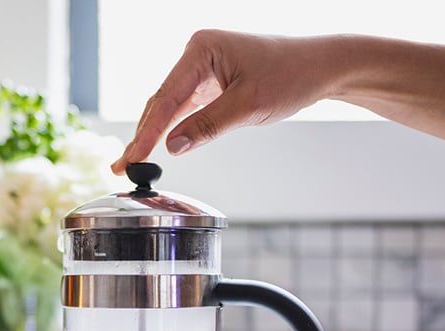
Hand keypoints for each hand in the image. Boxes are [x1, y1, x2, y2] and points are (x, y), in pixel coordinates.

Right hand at [112, 31, 335, 173]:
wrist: (321, 67)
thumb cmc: (291, 75)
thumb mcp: (248, 106)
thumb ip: (207, 126)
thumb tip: (172, 147)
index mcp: (201, 49)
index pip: (166, 97)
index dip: (147, 131)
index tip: (132, 158)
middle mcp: (197, 53)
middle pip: (161, 100)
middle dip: (142, 135)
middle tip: (123, 167)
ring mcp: (203, 67)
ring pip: (170, 105)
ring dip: (153, 133)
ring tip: (131, 162)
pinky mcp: (211, 80)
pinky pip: (184, 107)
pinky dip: (172, 128)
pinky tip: (156, 147)